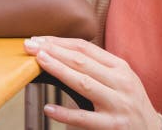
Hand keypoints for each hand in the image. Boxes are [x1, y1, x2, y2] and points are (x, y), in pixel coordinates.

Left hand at [24, 36, 161, 129]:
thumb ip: (98, 67)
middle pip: (82, 61)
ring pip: (83, 83)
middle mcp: (120, 82)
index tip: (39, 39)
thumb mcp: (121, 79)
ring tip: (39, 62)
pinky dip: (66, 113)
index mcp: (120, 67)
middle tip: (30, 45)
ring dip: (59, 70)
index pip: (85, 48)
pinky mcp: (113, 126)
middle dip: (53, 51)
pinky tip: (49, 108)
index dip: (60, 42)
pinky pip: (85, 119)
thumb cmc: (131, 103)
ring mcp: (117, 104)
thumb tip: (63, 54)